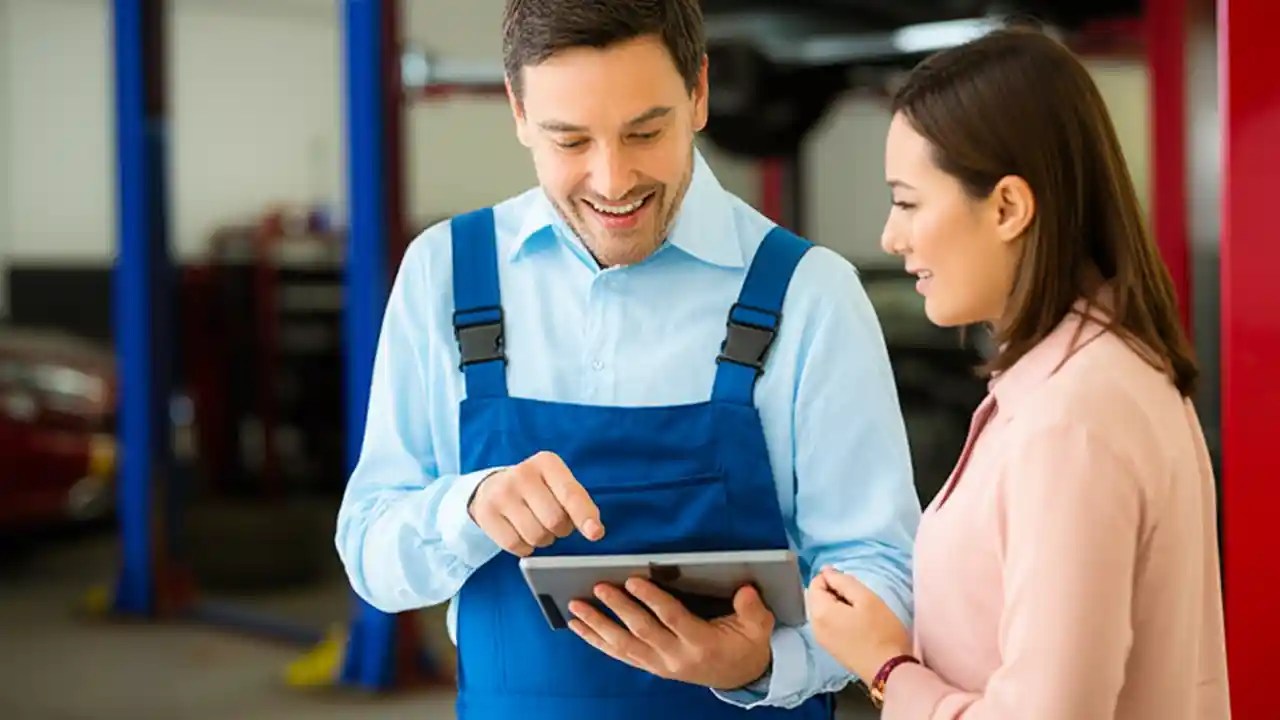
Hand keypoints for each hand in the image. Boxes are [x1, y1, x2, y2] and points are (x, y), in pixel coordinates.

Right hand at [468, 451, 604, 555]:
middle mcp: (522, 474)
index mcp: (546, 462)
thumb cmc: (537, 489)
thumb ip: (578, 503)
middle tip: (554, 521)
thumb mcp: (558, 484)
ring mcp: (502, 494)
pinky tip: (521, 532)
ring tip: (537, 524)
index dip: (584, 515)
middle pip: (555, 520)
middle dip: (561, 529)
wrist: (492, 488)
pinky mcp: (486, 514)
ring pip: (536, 536)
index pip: (570, 493)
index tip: (596, 533)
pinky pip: (517, 546)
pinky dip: (526, 547)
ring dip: (544, 539)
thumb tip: (595, 531)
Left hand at [567, 578, 772, 689]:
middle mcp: (677, 657)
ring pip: (624, 646)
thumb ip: (752, 608)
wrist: (742, 676)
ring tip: (577, 606)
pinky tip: (579, 627)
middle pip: (642, 631)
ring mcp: (661, 665)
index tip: (633, 579)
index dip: (652, 599)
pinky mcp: (652, 667)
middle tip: (598, 587)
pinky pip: (620, 654)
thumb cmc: (747, 644)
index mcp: (701, 643)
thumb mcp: (759, 627)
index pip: (672, 618)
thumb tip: (746, 589)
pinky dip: (597, 641)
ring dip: (598, 626)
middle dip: (618, 608)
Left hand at [806, 566, 911, 681]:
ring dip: (837, 605)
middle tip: (858, 598)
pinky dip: (838, 618)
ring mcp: (821, 639)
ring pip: (822, 611)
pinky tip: (856, 623)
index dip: (832, 578)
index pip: (815, 582)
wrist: (888, 670)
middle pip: (816, 597)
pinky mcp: (830, 648)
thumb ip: (843, 581)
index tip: (853, 585)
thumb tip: (826, 571)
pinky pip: (827, 624)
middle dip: (833, 592)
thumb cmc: (881, 631)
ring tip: (860, 611)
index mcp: (819, 612)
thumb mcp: (866, 598)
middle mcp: (814, 626)